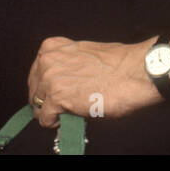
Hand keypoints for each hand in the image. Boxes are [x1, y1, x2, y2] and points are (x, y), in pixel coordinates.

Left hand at [26, 36, 160, 126]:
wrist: (135, 71)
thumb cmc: (118, 64)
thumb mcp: (84, 54)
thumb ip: (66, 65)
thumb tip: (62, 83)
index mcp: (52, 46)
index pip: (36, 74)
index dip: (47, 87)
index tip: (58, 94)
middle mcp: (47, 60)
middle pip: (34, 91)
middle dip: (48, 101)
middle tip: (66, 107)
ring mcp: (50, 78)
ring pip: (37, 106)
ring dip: (53, 112)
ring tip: (73, 111)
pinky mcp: (57, 97)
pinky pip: (45, 119)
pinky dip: (57, 123)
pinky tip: (74, 116)